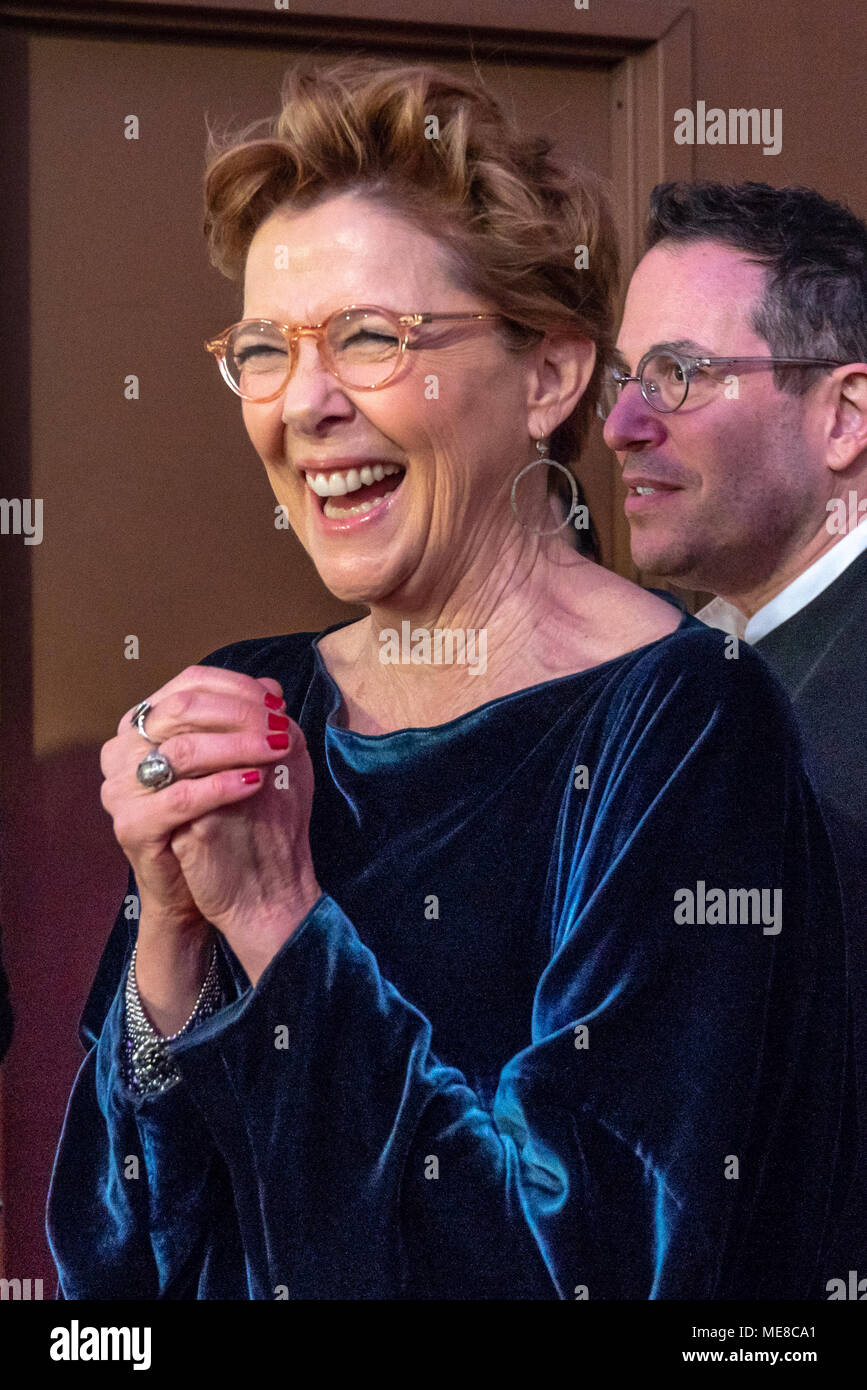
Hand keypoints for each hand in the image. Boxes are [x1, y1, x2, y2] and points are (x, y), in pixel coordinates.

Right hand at [101, 666, 319, 979]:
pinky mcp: (132, 826)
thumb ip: (250, 721)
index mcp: (145, 723)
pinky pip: (180, 798)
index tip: (278, 703)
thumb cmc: (227, 815)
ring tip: (277, 749)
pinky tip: (255, 782)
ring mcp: (120, 787)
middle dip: (240, 713)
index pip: (189, 684)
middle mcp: (122, 749)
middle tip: (281, 724)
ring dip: (237, 745)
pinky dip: (221, 786)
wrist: (217, 885)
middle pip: (183, 710)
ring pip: (181, 751)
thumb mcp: (241, 761)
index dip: (237, 688)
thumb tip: (272, 686)